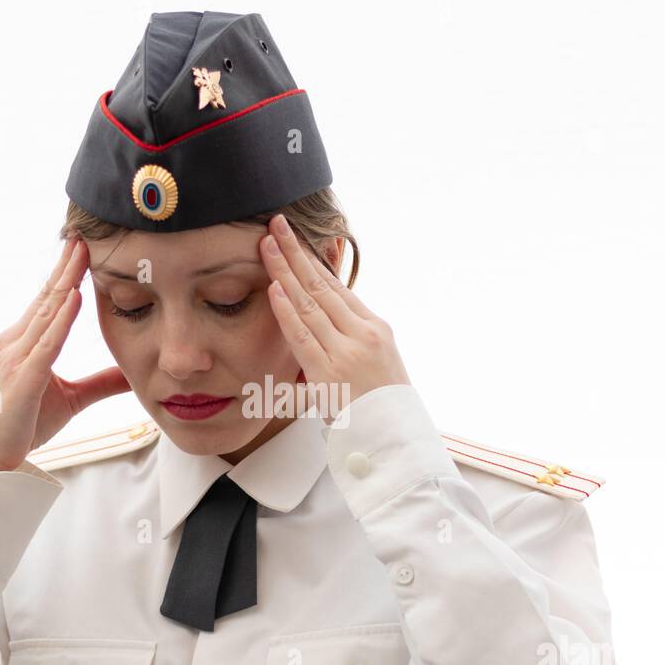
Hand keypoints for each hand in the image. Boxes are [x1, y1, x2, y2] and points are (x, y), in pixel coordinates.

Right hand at [0, 237, 130, 470]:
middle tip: (83, 235)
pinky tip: (73, 298)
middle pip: (46, 297)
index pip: (49, 301)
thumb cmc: (23, 425)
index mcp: (24, 342)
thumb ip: (101, 383)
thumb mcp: (71, 399)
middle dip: (66, 266)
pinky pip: (45, 344)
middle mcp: (15, 342)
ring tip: (81, 253)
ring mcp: (15, 358)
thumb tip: (133, 373)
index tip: (83, 247)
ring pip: (45, 313)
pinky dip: (61, 320)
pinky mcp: (22, 379)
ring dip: (65, 281)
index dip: (66, 273)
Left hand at [260, 213, 409, 420]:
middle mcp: (363, 333)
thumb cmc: (383, 406)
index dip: (313, 260)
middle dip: (296, 252)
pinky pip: (303, 337)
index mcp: (375, 327)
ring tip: (267, 245)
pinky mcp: (330, 374)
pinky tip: (274, 289)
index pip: (337, 286)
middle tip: (276, 225)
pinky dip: (287, 312)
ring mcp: (347, 352)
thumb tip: (325, 324)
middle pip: (322, 285)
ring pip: (310, 304)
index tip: (294, 239)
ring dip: (286, 271)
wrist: (397, 439)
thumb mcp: (377, 364)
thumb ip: (352, 340)